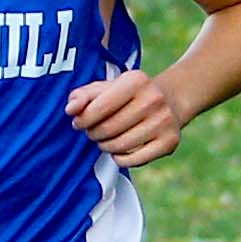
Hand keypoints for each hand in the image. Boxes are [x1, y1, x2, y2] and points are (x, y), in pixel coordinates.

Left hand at [68, 67, 184, 166]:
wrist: (169, 102)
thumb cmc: (127, 96)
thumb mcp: (105, 88)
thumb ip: (82, 96)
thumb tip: (70, 110)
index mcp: (136, 80)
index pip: (98, 108)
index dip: (82, 119)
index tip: (79, 122)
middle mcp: (154, 99)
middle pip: (108, 129)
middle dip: (93, 134)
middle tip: (93, 132)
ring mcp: (164, 121)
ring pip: (119, 146)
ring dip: (105, 146)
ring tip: (105, 140)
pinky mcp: (170, 142)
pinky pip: (133, 160)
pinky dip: (120, 159)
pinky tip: (119, 150)